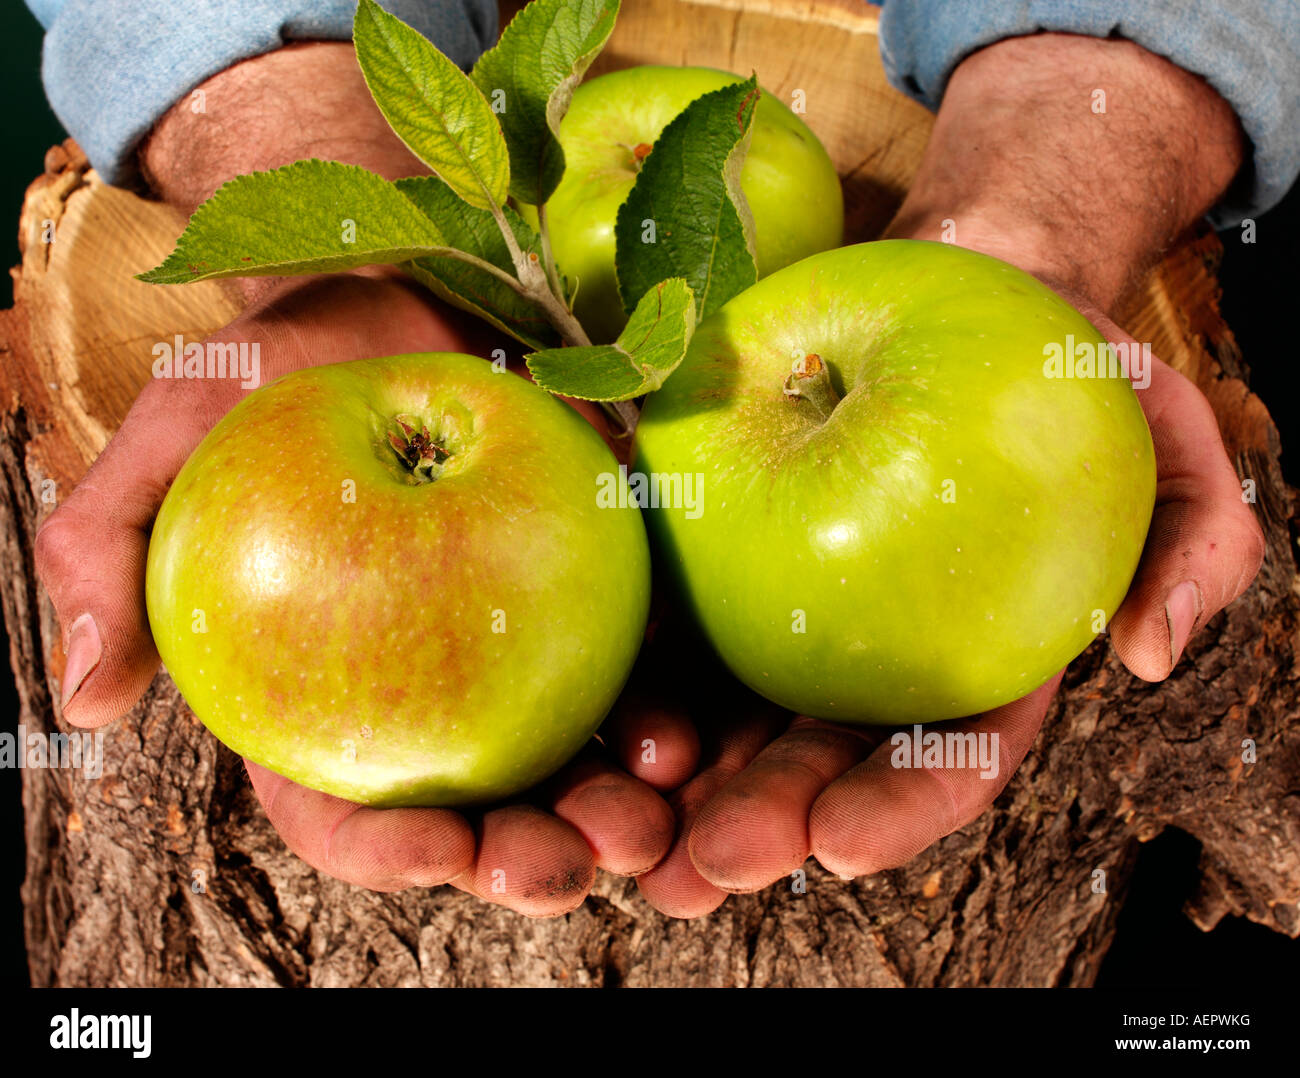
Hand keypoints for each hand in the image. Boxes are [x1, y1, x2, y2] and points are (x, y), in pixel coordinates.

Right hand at [34, 41, 683, 912]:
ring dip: (609, 814)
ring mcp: (516, 647)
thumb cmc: (285, 360)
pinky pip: (635, 675)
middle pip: (473, 812)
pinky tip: (684, 735)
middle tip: (571, 863)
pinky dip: (660, 718)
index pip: (339, 804)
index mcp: (320, 683)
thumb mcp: (179, 435)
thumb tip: (85, 700)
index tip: (444, 855)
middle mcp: (423, 686)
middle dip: (521, 858)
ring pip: (569, 766)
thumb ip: (110, 552)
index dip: (386, 850)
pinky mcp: (593, 597)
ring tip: (647, 820)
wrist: (407, 280)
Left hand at [634, 31, 1264, 913]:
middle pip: (815, 760)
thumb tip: (1149, 655)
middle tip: (706, 866)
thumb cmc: (1066, 368)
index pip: (945, 758)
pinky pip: (671, 622)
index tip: (838, 839)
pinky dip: (636, 677)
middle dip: (763, 824)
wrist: (965, 286)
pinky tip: (593, 717)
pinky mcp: (722, 552)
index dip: (897, 806)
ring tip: (626, 839)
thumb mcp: (1168, 435)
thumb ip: (1193, 544)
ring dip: (676, 788)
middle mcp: (875, 656)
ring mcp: (791, 609)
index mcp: (975, 659)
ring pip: (727, 717)